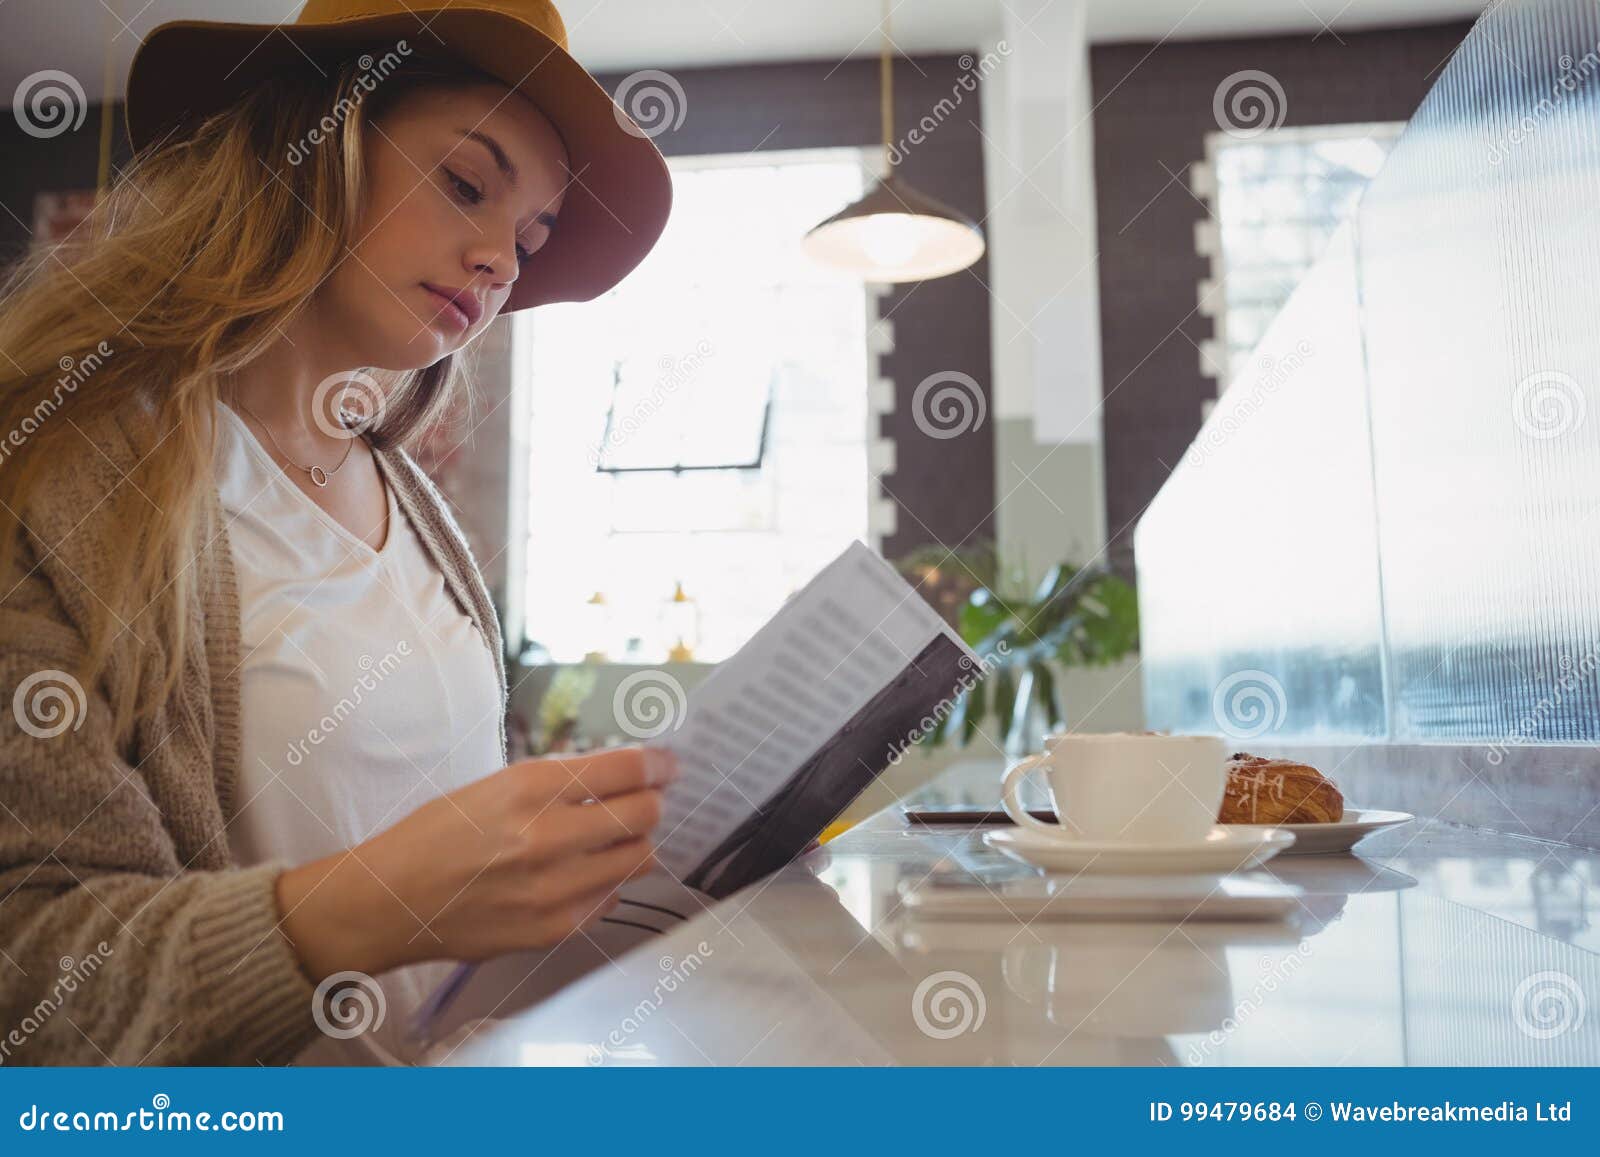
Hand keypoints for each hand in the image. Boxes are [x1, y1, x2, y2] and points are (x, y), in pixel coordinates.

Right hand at [275, 745, 678, 979]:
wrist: (390, 901)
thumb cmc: (436, 835)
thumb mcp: (495, 785)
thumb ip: (559, 782)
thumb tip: (620, 777)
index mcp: (531, 787)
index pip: (628, 770)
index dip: (659, 765)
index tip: (668, 766)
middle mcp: (548, 836)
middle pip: (646, 814)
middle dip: (653, 803)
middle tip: (648, 800)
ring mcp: (554, 888)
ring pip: (640, 860)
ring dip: (636, 844)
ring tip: (616, 839)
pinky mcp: (554, 929)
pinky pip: (611, 898)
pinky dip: (607, 882)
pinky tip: (583, 874)